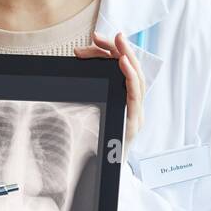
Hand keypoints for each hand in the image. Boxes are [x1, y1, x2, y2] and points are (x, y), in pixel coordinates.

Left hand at [76, 30, 145, 147]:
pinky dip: (131, 76)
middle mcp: (134, 106)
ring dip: (128, 56)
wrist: (104, 175)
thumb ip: (89, 95)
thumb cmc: (97, 148)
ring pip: (138, 78)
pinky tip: (123, 62)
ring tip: (118, 41)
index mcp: (125, 103)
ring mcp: (136, 114)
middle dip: (118, 49)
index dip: (111, 52)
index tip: (96, 40)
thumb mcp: (92, 115)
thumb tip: (73, 69)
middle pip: (131, 70)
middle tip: (103, 35)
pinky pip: (136, 95)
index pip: (121, 71)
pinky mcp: (134, 122)